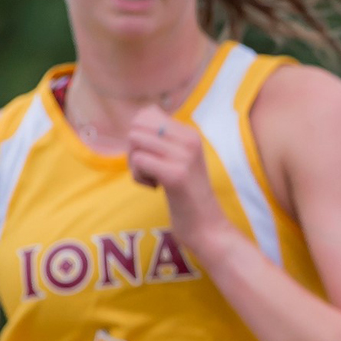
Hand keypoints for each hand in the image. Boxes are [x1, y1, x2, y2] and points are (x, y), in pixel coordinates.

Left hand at [126, 108, 238, 262]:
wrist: (207, 226)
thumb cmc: (186, 195)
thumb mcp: (178, 159)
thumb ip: (161, 139)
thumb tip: (136, 118)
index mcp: (190, 134)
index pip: (146, 114)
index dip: (139, 136)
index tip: (154, 157)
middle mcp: (190, 139)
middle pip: (137, 126)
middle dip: (134, 149)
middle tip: (149, 169)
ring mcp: (184, 157)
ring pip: (135, 142)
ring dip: (135, 164)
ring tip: (153, 179)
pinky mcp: (176, 175)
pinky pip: (139, 161)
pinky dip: (138, 177)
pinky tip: (155, 188)